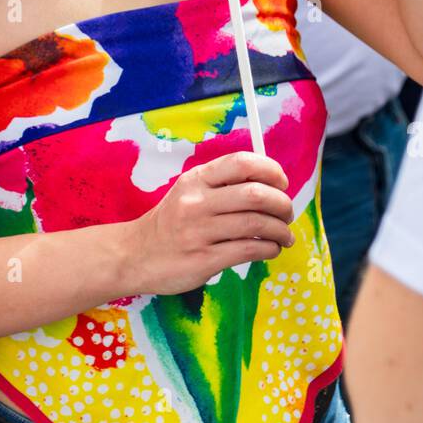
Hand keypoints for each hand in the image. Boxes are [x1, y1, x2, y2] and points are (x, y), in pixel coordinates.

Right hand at [127, 152, 294, 295]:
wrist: (135, 255)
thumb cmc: (171, 222)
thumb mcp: (189, 192)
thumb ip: (222, 185)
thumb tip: (269, 184)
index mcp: (196, 179)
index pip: (241, 163)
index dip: (270, 170)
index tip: (282, 182)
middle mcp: (197, 202)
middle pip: (255, 194)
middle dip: (282, 203)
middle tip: (287, 213)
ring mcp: (200, 232)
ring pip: (256, 224)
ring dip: (280, 230)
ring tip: (285, 236)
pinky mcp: (204, 260)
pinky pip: (248, 250)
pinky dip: (269, 249)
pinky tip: (271, 249)